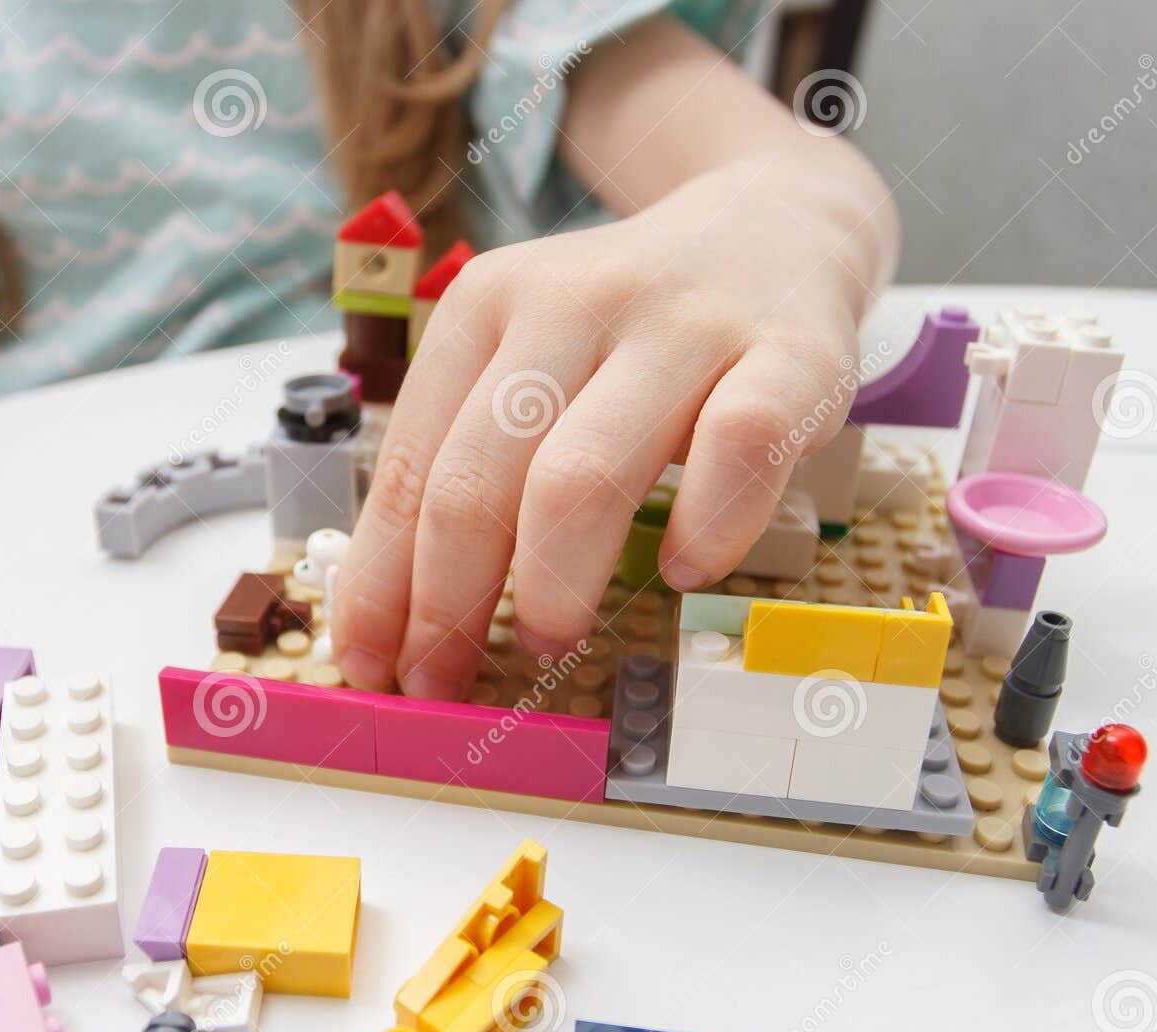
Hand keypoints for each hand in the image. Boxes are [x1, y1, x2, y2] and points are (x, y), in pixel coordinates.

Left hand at [333, 162, 869, 698]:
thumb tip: (397, 617)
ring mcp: (683, 324)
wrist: (773, 225)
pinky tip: (687, 570)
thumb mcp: (527, 365)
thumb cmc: (629, 330)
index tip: (367, 665)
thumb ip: (467, 463)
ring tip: (551, 639)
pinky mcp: (789, 352)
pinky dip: (707, 527)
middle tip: (446, 681)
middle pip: (479, 481)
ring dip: (553, 583)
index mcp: (486, 305)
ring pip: (584, 474)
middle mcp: (572, 302)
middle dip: (447, 605)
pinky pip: (737, 450)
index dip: (381, 584)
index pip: (407, 467)